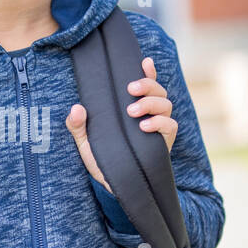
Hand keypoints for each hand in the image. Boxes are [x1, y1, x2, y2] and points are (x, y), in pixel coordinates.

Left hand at [65, 56, 176, 194]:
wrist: (112, 185)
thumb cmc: (101, 159)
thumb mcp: (85, 142)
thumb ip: (78, 125)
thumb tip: (76, 108)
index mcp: (133, 108)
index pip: (145, 85)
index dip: (148, 72)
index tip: (144, 62)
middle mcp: (149, 115)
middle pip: (158, 90)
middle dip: (147, 85)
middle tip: (130, 89)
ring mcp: (158, 128)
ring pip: (166, 104)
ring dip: (151, 103)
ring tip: (132, 111)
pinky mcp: (164, 143)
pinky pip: (171, 126)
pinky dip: (160, 123)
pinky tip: (144, 126)